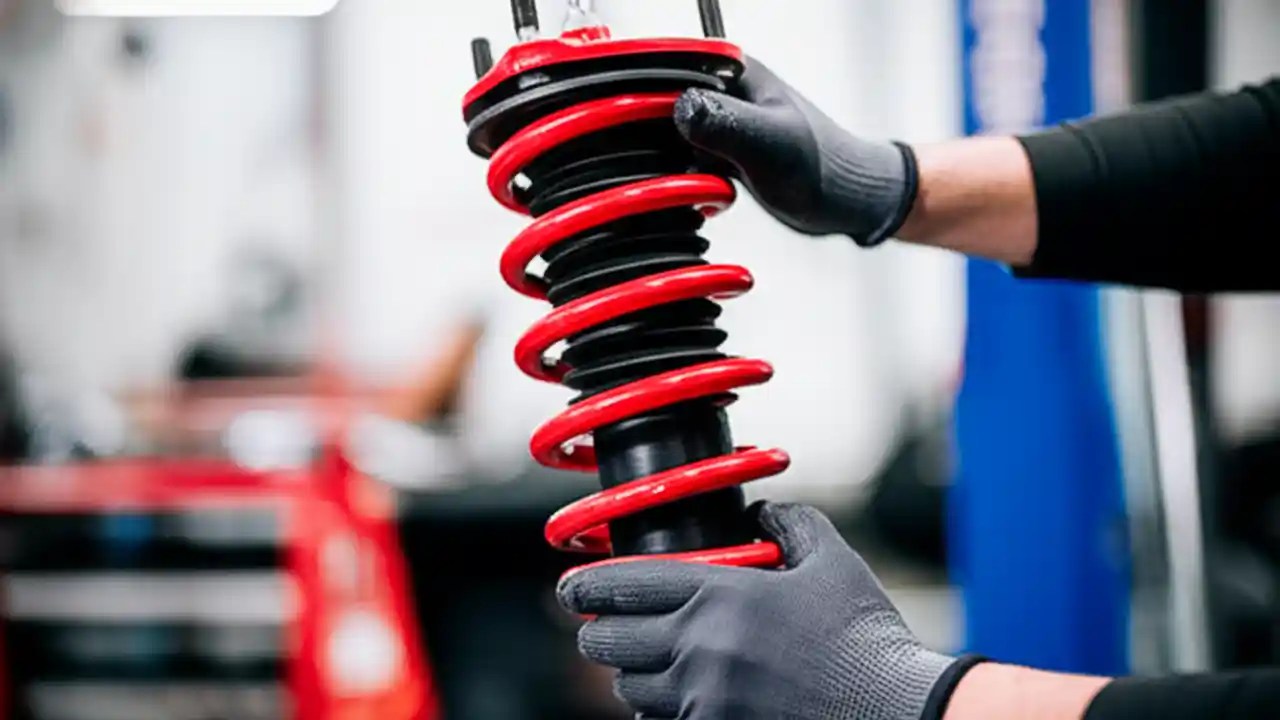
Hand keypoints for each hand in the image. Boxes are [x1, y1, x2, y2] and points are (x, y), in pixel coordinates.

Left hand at [557, 502, 977, 719]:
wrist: (898, 711)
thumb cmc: (866, 637)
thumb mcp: (832, 562)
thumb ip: (789, 525)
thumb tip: (760, 514)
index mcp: (721, 596)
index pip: (625, 586)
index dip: (586, 588)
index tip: (569, 590)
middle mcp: (700, 650)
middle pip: (612, 643)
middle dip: (598, 634)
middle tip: (598, 630)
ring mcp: (704, 702)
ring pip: (633, 691)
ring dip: (631, 676)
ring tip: (641, 666)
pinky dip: (661, 713)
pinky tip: (678, 701)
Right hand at [675, 58, 918, 246]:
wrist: (847, 202)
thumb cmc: (823, 167)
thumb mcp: (770, 144)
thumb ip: (725, 123)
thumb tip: (681, 107)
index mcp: (733, 71)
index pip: (666, 69)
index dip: (648, 101)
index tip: (657, 138)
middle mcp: (723, 91)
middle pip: (659, 105)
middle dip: (660, 142)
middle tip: (691, 168)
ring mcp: (721, 122)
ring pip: (669, 137)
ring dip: (673, 166)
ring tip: (707, 185)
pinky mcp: (722, 151)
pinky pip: (686, 161)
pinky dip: (688, 182)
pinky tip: (709, 199)